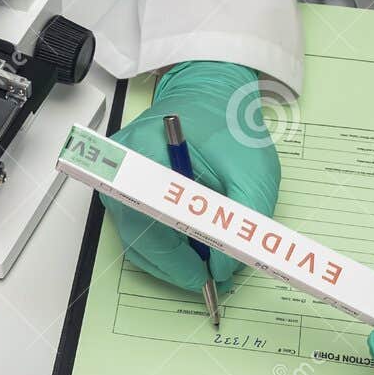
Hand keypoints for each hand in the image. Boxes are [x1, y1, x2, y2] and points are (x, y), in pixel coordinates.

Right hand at [104, 61, 280, 290]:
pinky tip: (194, 249)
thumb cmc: (228, 126)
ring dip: (173, 261)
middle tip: (211, 278)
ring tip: (207, 263)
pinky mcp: (128, 192)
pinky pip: (142, 233)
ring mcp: (120, 183)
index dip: (179, 258)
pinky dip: (168, 249)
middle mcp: (120, 170)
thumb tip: (225, 266)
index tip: (207, 276)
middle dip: (177, 265)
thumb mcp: (253, 170)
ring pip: (138, 242)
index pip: (151, 220)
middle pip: (138, 237)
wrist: (210, 96)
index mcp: (143, 153)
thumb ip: (243, 219)